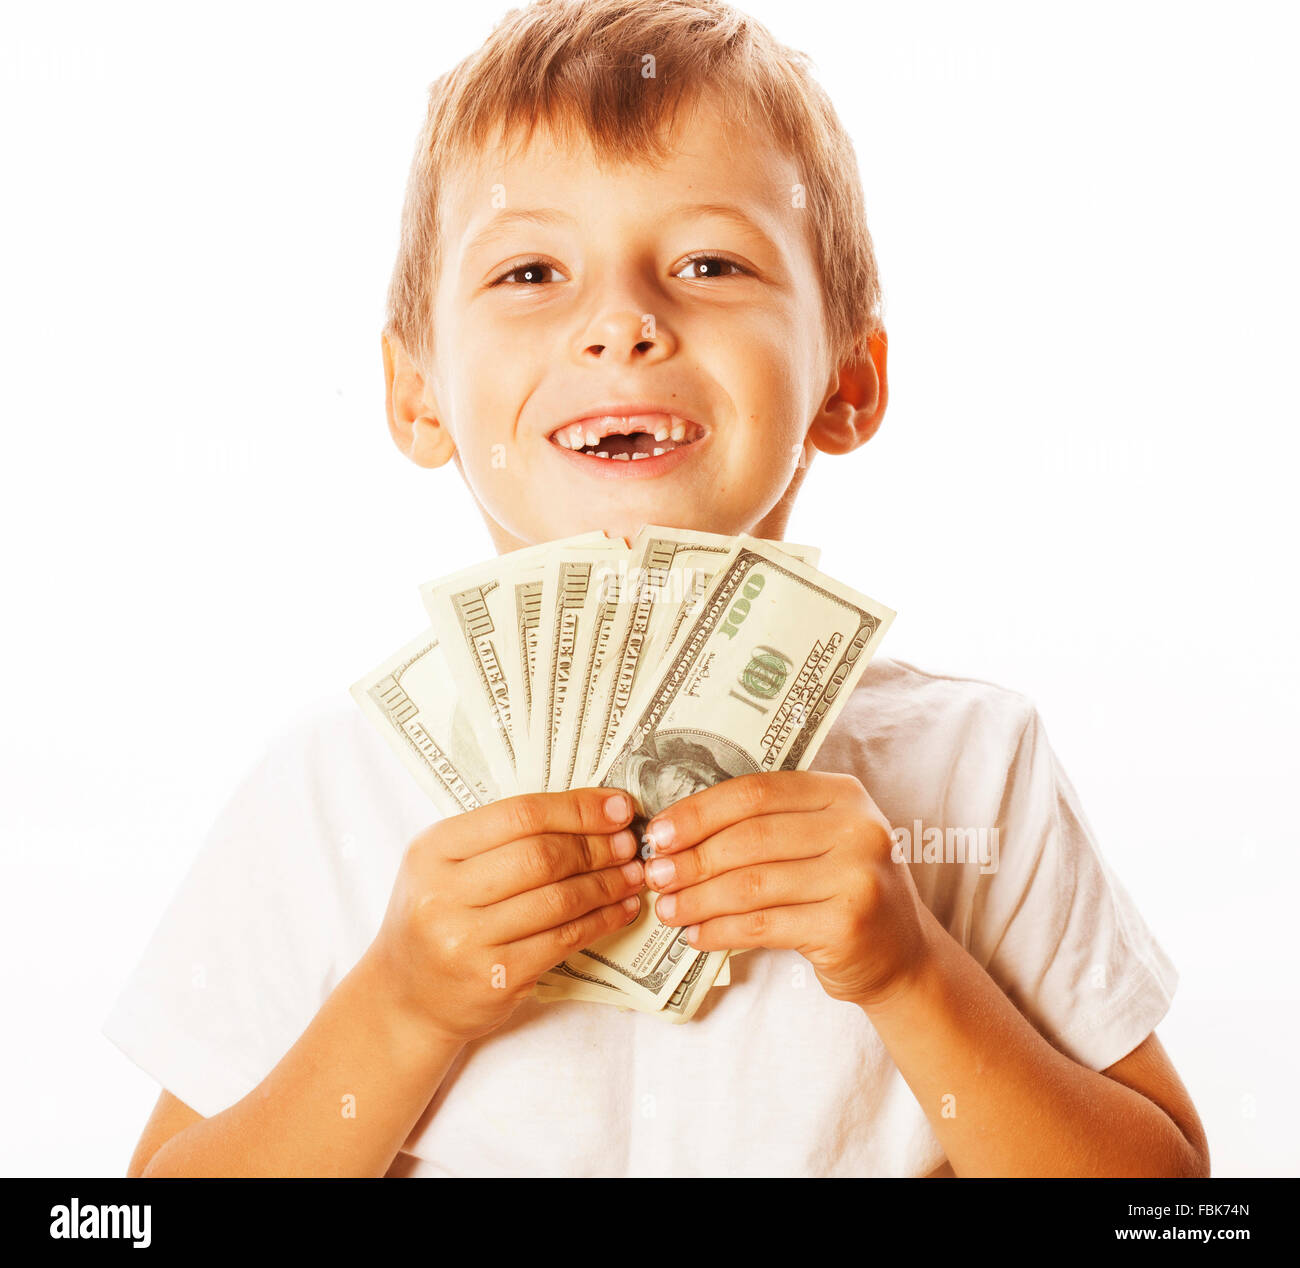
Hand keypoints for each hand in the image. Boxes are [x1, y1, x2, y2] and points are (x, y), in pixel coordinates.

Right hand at [368, 788, 644, 1045]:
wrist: (404, 998)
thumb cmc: (439, 917)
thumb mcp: (448, 864)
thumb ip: (503, 837)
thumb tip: (592, 811)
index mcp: (433, 849)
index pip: (519, 815)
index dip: (577, 809)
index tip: (618, 806)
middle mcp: (443, 892)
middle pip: (541, 856)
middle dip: (597, 847)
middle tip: (631, 843)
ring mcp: (466, 940)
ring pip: (558, 900)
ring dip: (607, 884)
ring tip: (634, 874)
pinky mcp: (494, 978)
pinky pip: (562, 940)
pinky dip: (601, 921)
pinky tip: (621, 909)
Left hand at [641, 770, 929, 1008]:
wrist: (902, 955)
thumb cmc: (841, 890)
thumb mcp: (818, 841)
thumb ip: (764, 826)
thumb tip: (673, 833)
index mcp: (842, 793)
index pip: (756, 792)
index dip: (699, 812)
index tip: (658, 833)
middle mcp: (858, 829)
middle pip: (750, 838)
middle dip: (692, 858)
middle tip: (654, 875)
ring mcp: (857, 878)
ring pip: (752, 884)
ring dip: (698, 899)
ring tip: (667, 909)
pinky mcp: (847, 927)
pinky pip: (764, 925)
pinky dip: (720, 931)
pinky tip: (696, 935)